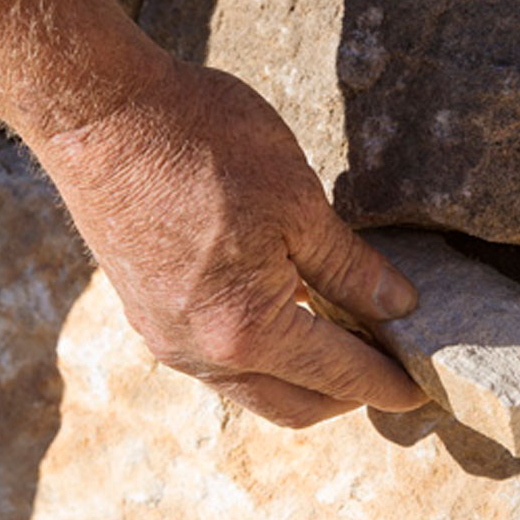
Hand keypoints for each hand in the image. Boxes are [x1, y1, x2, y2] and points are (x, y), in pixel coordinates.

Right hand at [38, 59, 426, 426]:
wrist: (98, 113)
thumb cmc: (202, 144)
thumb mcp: (299, 203)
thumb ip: (350, 268)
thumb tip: (398, 307)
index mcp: (247, 330)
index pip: (339, 375)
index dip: (387, 384)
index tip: (421, 387)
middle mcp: (203, 353)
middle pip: (295, 406)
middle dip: (348, 396)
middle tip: (389, 368)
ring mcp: (169, 340)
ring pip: (254, 389)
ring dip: (304, 378)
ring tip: (346, 340)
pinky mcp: (150, 317)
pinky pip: (220, 362)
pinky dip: (265, 355)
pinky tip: (289, 314)